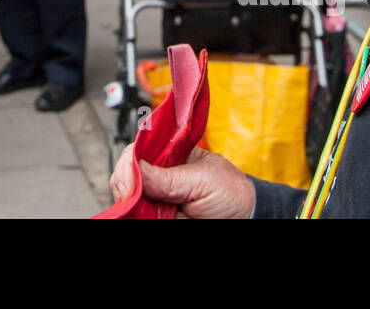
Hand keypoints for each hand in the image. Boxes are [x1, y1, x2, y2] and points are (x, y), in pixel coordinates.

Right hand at [109, 145, 255, 218]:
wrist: (246, 220)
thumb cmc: (232, 194)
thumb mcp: (202, 180)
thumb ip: (169, 177)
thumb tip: (137, 168)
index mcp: (170, 155)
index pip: (138, 150)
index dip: (129, 163)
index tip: (130, 182)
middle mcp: (160, 174)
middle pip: (127, 173)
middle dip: (123, 182)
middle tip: (129, 198)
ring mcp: (157, 197)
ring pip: (128, 196)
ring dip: (128, 202)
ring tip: (135, 208)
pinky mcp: (158, 214)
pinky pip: (138, 213)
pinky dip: (133, 214)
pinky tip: (134, 214)